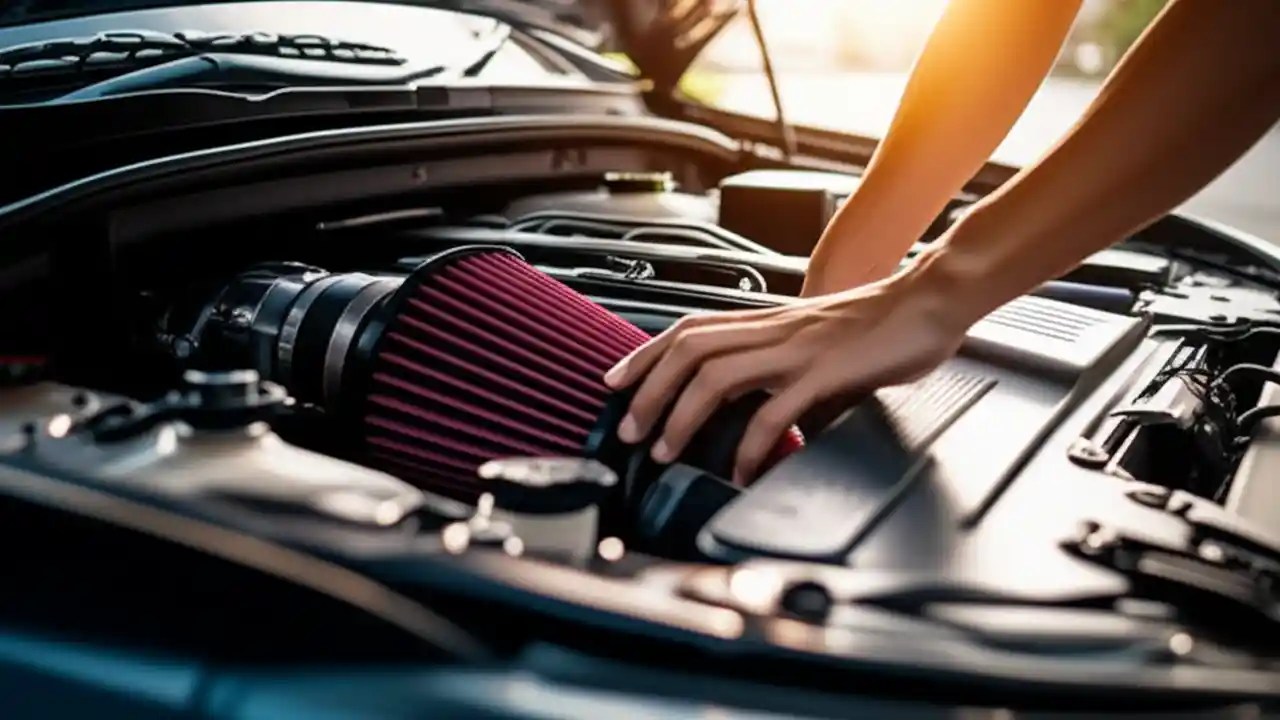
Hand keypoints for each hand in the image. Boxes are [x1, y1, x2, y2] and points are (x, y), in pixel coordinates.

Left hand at [602, 259, 974, 483]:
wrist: (929, 301)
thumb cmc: (879, 325)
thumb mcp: (818, 350)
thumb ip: (785, 379)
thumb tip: (766, 425)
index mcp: (767, 321)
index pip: (688, 329)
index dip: (644, 354)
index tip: (614, 382)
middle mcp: (773, 329)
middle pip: (689, 348)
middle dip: (648, 388)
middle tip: (628, 429)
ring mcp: (797, 349)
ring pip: (717, 373)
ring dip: (681, 414)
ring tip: (663, 451)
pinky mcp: (826, 371)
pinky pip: (774, 409)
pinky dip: (750, 444)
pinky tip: (741, 470)